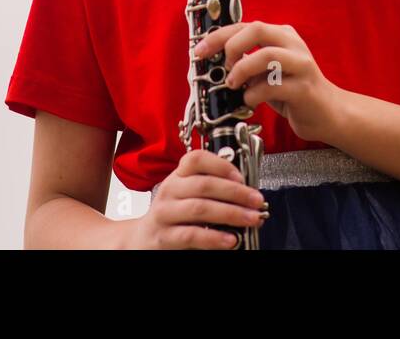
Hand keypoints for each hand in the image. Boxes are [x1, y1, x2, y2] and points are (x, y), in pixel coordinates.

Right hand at [127, 148, 268, 249]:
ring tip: (251, 219)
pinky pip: (191, 235)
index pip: (196, 159)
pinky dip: (214, 238)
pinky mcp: (164, 238)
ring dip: (231, 213)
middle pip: (204, 184)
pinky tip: (230, 240)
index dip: (221, 165)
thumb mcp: (187, 195)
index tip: (242, 177)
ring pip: (200, 208)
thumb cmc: (173, 215)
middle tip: (257, 201)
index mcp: (178, 176)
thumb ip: (211, 189)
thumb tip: (248, 194)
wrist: (142, 240)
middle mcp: (170, 191)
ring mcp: (165, 214)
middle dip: (236, 192)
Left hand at [192, 20, 342, 143]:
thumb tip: (213, 61)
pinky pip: (272, 87)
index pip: (246, 25)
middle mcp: (293, 45)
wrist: (328, 112)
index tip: (200, 51)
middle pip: (257, 30)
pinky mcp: (304, 89)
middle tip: (224, 67)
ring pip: (267, 55)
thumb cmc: (292, 91)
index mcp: (282, 35)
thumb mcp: (268, 71)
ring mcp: (301, 65)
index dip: (218, 36)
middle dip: (231, 47)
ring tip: (234, 84)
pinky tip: (250, 101)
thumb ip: (248, 60)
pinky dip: (253, 94)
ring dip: (242, 70)